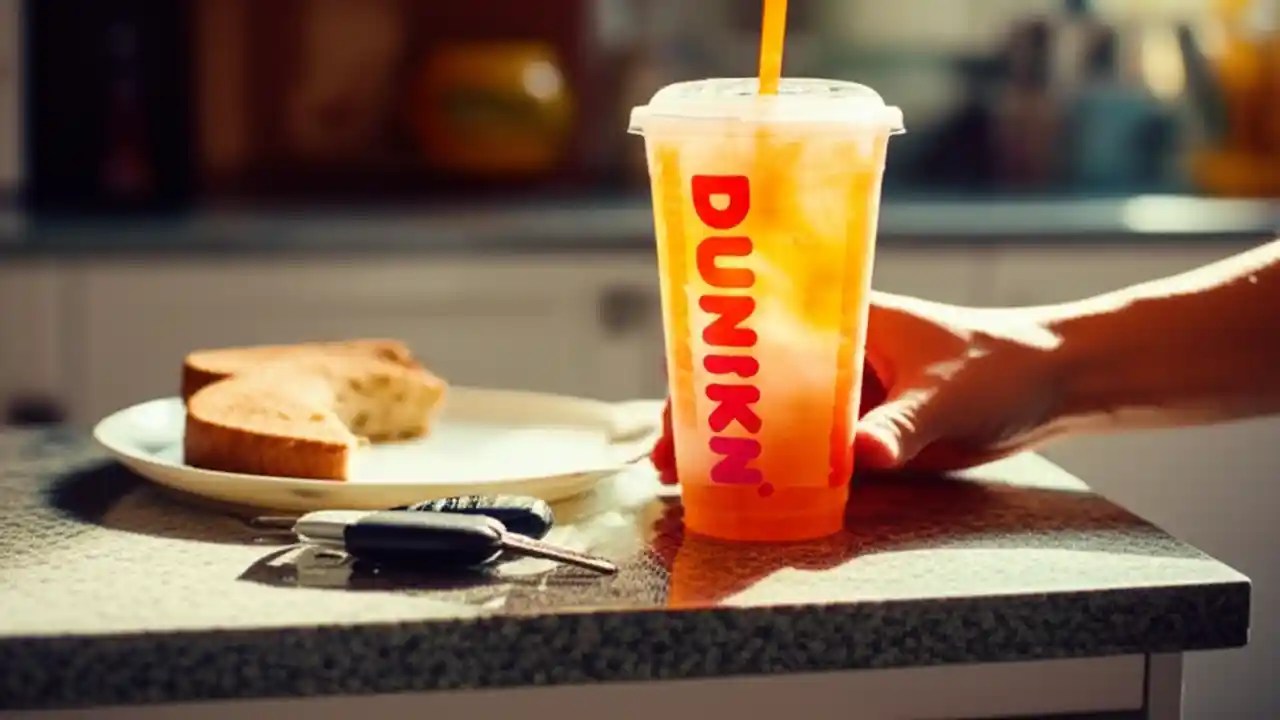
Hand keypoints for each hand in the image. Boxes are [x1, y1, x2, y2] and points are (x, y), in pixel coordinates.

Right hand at [651, 290, 1065, 478]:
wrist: (1052, 386)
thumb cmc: (1002, 363)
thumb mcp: (948, 393)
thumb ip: (902, 425)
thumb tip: (861, 456)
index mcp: (841, 323)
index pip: (757, 336)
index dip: (709, 366)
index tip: (677, 401)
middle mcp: (832, 359)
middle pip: (751, 386)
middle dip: (706, 418)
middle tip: (669, 458)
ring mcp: (844, 400)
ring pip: (773, 425)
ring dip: (733, 451)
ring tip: (687, 485)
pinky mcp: (861, 437)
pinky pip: (808, 458)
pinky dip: (775, 476)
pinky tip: (744, 500)